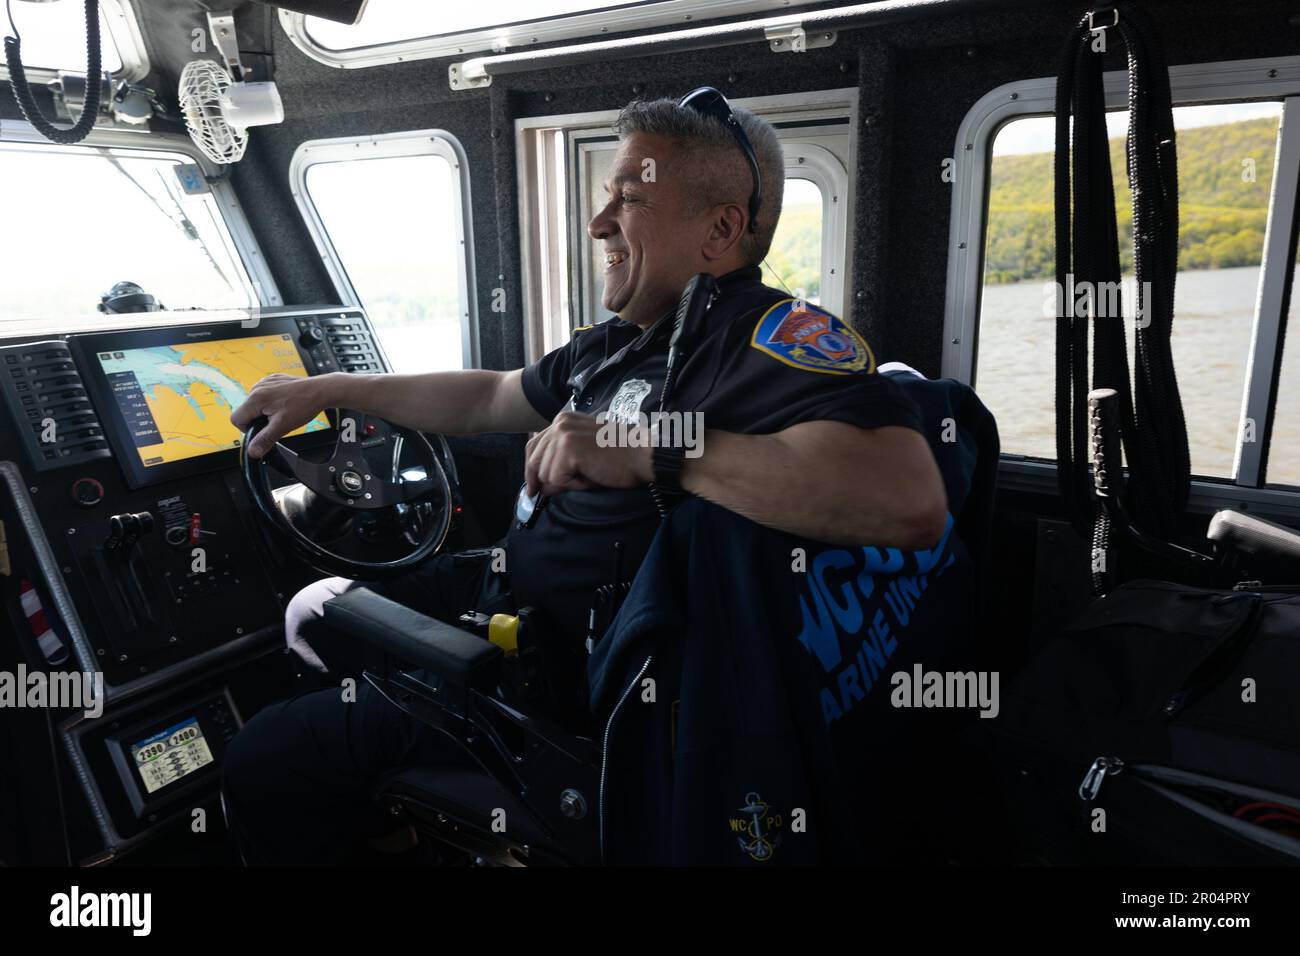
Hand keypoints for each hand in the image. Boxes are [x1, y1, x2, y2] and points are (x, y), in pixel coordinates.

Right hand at [231, 372, 330, 458]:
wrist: (321, 390)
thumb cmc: (304, 405)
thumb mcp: (283, 426)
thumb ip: (265, 439)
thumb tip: (252, 452)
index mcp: (256, 398)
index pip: (236, 419)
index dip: (248, 429)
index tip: (262, 430)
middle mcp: (257, 387)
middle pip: (245, 411)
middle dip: (258, 420)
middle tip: (276, 421)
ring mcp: (264, 382)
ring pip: (255, 404)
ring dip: (265, 411)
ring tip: (282, 412)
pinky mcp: (272, 380)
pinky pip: (264, 395)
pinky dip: (271, 402)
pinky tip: (284, 403)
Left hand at [524, 411, 652, 495]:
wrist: (642, 455)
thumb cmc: (620, 457)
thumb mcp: (583, 453)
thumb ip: (560, 461)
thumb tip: (540, 486)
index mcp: (563, 420)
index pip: (534, 446)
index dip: (531, 470)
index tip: (534, 488)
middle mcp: (560, 423)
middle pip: (534, 461)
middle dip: (545, 480)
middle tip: (566, 487)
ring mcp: (563, 434)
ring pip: (545, 474)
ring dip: (565, 483)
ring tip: (588, 475)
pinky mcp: (568, 448)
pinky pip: (556, 479)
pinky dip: (573, 485)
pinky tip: (590, 476)